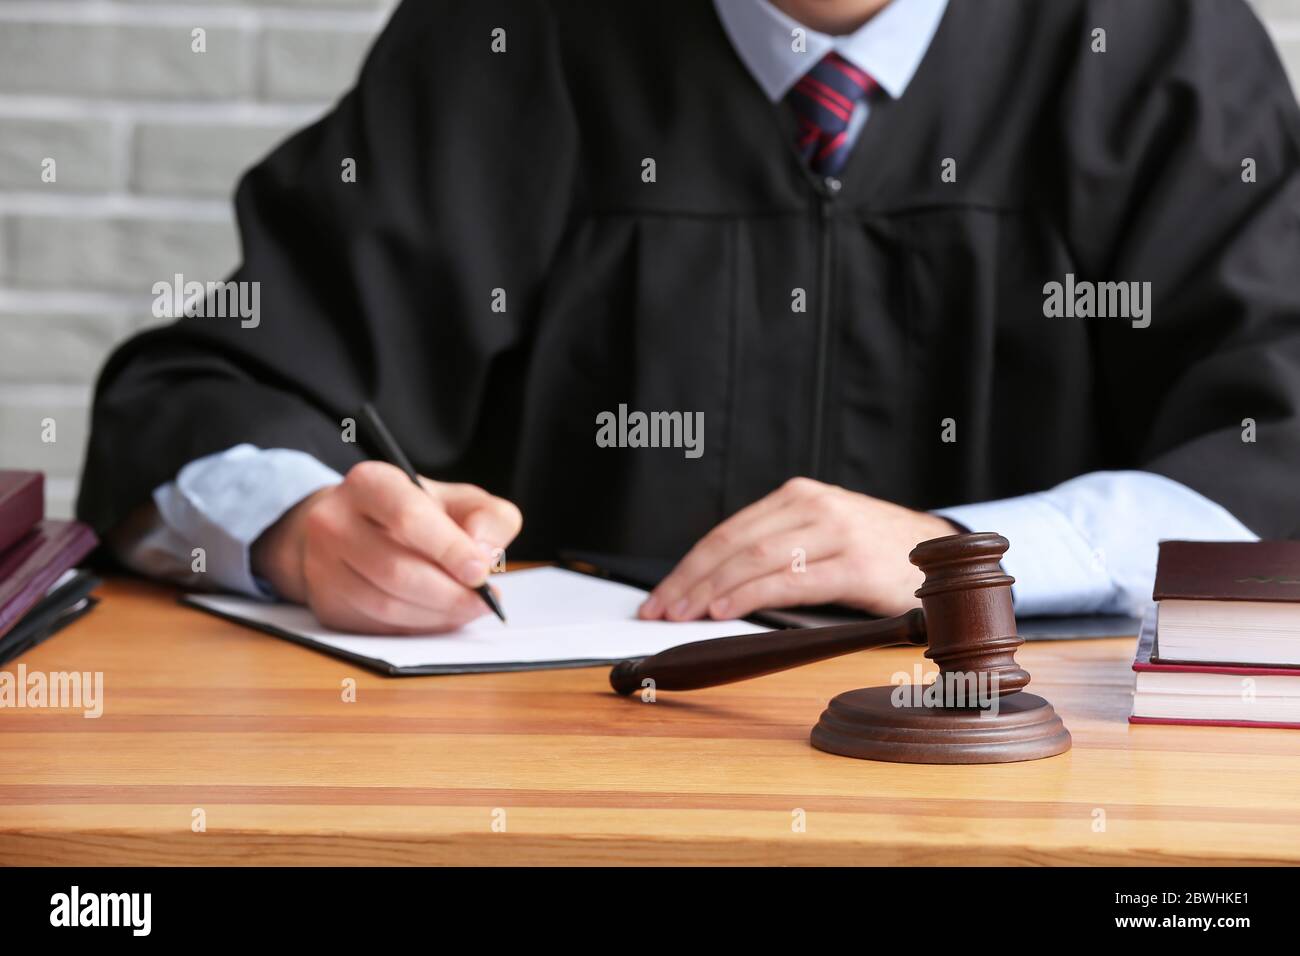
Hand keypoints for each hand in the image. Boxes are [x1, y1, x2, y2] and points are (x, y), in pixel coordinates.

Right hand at [252, 462, 522, 633]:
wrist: (358, 529)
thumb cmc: (419, 515)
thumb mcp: (460, 501)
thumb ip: (488, 518)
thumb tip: (484, 554)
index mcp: (370, 483)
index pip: (408, 517)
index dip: (449, 549)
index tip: (480, 572)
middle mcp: (334, 521)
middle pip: (396, 570)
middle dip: (449, 593)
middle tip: (483, 600)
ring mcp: (321, 565)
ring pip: (385, 605)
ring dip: (436, 615)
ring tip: (467, 608)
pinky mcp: (326, 603)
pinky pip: (377, 626)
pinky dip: (417, 627)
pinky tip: (438, 616)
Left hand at [637, 477, 955, 621]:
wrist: (942, 553)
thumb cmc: (871, 551)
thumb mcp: (820, 536)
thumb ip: (776, 550)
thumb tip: (711, 589)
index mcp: (798, 497)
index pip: (728, 532)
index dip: (688, 565)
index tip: (659, 596)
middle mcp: (814, 506)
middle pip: (733, 544)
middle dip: (689, 580)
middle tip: (659, 610)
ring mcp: (836, 533)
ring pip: (756, 559)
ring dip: (711, 589)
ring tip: (682, 613)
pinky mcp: (856, 565)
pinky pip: (792, 580)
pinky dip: (752, 594)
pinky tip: (725, 608)